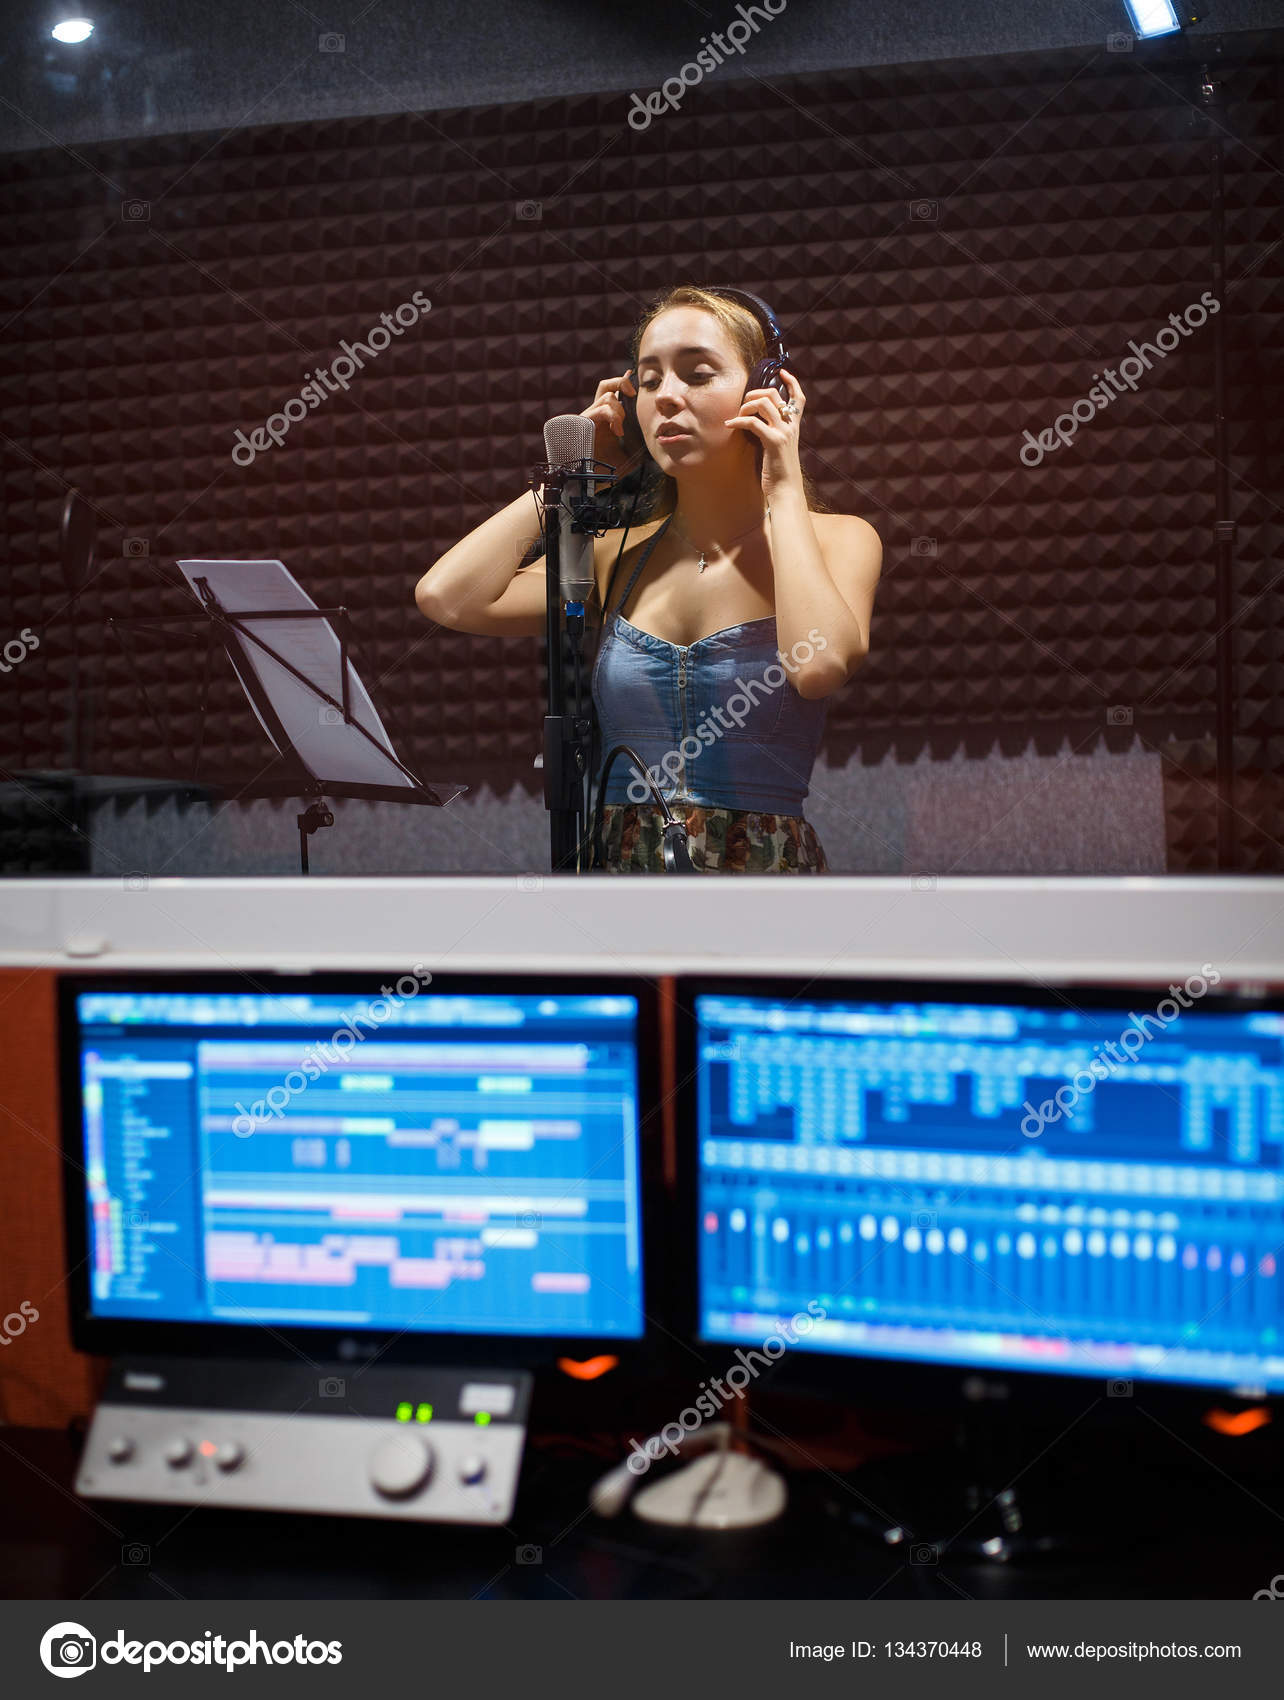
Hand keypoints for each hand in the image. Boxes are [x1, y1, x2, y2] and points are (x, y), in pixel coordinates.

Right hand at [580, 372, 638, 473]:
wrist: (583, 481)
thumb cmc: (601, 471)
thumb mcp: (625, 457)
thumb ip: (636, 446)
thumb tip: (653, 444)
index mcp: (605, 420)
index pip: (613, 393)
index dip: (623, 383)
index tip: (634, 378)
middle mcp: (595, 415)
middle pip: (605, 385)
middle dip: (620, 382)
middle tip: (633, 393)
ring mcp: (588, 418)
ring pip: (607, 396)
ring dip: (619, 410)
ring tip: (621, 429)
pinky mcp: (583, 423)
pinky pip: (601, 409)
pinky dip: (613, 417)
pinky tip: (617, 432)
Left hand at [723, 367, 805, 499]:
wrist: (786, 490)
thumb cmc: (780, 472)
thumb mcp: (780, 448)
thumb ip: (774, 433)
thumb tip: (758, 423)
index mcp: (794, 427)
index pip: (799, 398)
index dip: (792, 382)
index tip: (782, 372)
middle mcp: (791, 427)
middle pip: (775, 395)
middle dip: (755, 393)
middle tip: (744, 402)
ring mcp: (783, 433)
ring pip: (763, 404)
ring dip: (745, 406)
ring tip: (737, 416)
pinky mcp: (773, 442)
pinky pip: (752, 423)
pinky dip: (738, 421)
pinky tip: (729, 425)